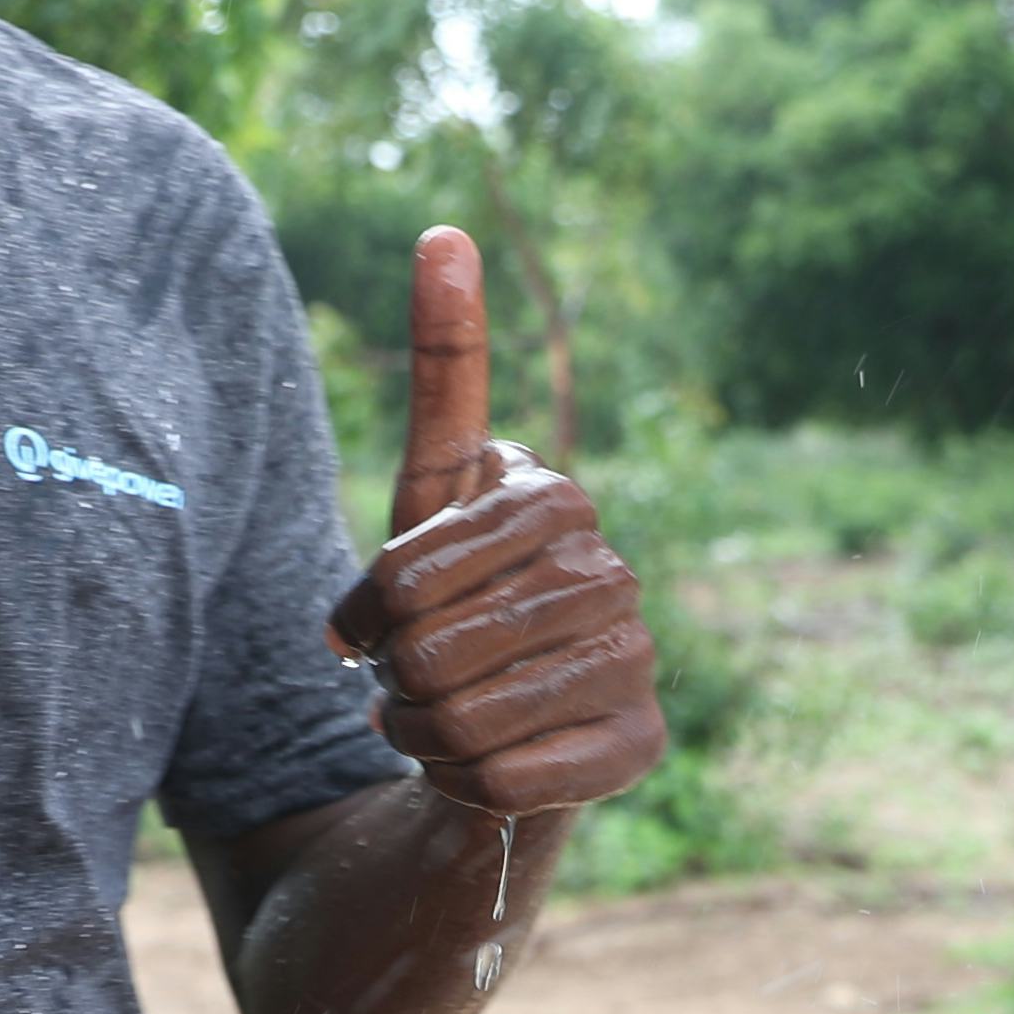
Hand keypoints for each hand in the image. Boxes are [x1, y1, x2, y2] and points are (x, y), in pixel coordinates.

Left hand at [324, 229, 663, 818]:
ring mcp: (636, 657)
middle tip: (408, 686)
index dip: (373, 610)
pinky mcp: (642, 745)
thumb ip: (444, 374)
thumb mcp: (425, 496)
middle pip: (431, 643)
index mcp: (553, 497)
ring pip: (463, 714)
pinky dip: (464, 785)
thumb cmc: (451, 610)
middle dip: (395, 679)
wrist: (493, 736)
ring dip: (420, 735)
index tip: (371, 626)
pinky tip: (485, 771)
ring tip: (437, 726)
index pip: (412, 568)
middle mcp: (611, 569)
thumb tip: (446, 228)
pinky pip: (503, 777)